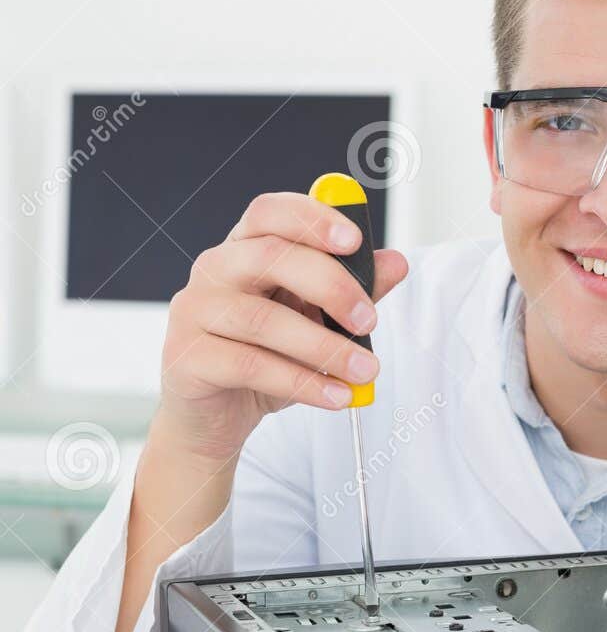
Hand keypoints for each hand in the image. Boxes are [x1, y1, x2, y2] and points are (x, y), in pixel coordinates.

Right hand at [158, 190, 407, 466]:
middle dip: (329, 285)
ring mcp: (194, 313)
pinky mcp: (187, 359)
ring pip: (261, 320)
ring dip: (323, 347)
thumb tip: (395, 263)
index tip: (354, 240)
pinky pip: (249, 366)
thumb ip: (352, 292)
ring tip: (364, 371)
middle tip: (370, 320)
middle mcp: (213, 271)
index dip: (311, 219)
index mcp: (243, 249)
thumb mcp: (314, 323)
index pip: (270, 213)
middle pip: (268, 256)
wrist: (215, 418)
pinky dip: (301, 383)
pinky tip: (336, 395)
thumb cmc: (263, 360)